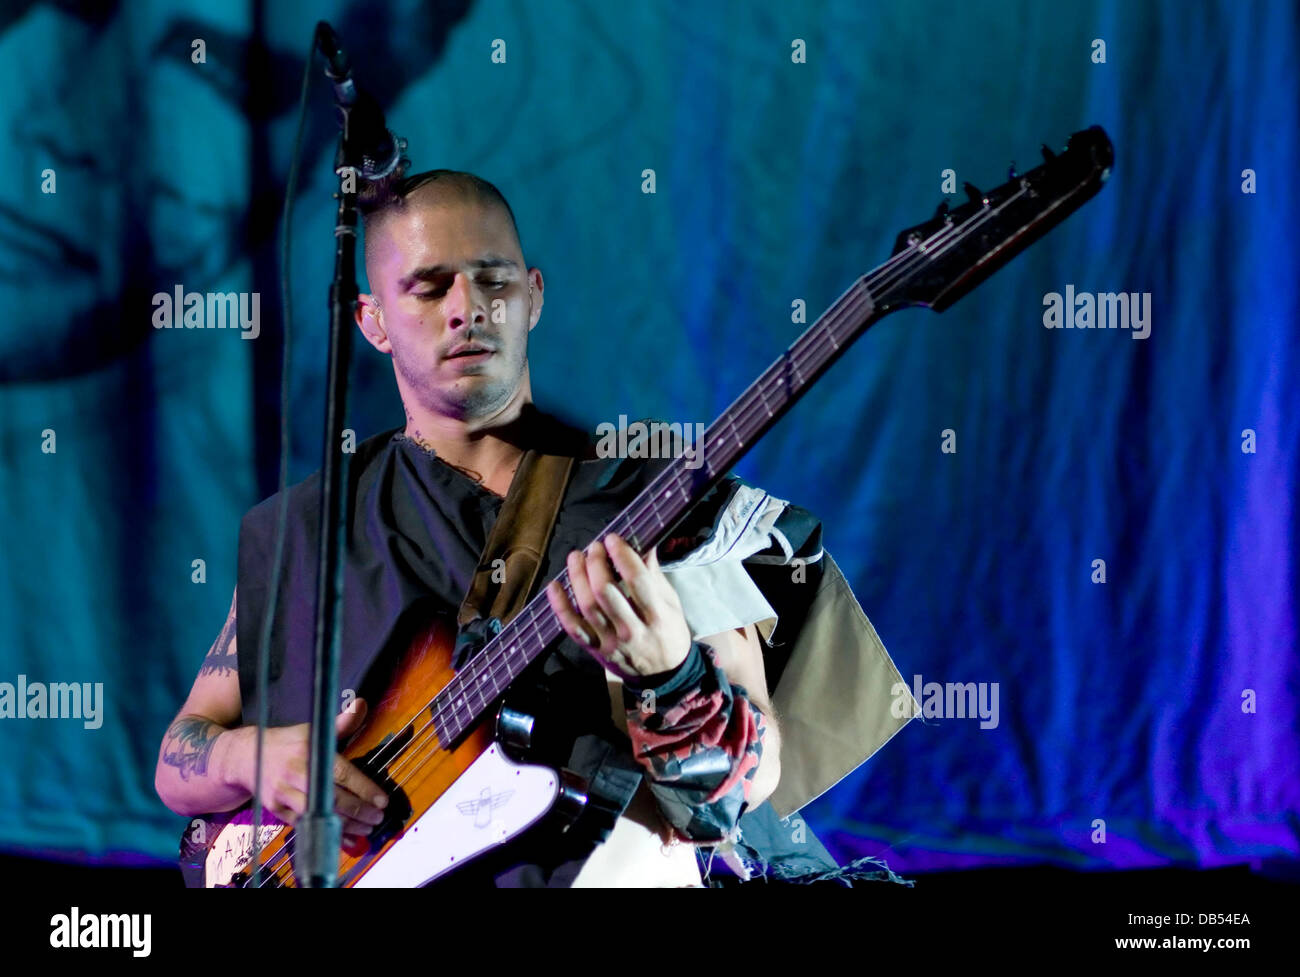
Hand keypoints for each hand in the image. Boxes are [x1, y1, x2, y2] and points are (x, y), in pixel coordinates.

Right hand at [222, 698, 387, 850]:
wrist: (245, 757)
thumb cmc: (285, 743)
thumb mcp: (311, 729)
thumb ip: (340, 724)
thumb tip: (360, 705)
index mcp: (308, 752)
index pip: (342, 773)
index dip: (364, 789)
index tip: (382, 800)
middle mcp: (295, 774)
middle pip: (332, 799)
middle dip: (358, 811)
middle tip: (377, 817)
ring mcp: (284, 794)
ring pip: (318, 815)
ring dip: (344, 825)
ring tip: (365, 828)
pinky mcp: (277, 809)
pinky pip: (304, 824)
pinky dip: (324, 831)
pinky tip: (342, 835)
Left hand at [546, 532, 691, 681]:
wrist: (665, 675)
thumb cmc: (669, 633)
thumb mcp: (671, 603)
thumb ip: (655, 576)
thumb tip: (645, 544)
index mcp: (656, 615)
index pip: (636, 579)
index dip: (622, 555)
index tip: (613, 539)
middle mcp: (632, 630)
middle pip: (605, 591)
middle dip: (596, 563)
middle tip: (594, 547)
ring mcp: (611, 642)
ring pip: (587, 606)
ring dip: (577, 577)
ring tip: (576, 557)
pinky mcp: (596, 650)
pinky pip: (572, 628)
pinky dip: (560, 606)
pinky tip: (554, 586)